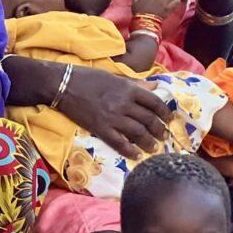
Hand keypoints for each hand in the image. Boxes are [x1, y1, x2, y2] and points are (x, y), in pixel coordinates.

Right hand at [57, 65, 180, 159]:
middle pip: (149, 119)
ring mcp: (112, 117)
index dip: (164, 112)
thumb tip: (156, 85)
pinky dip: (130, 150)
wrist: (64, 85)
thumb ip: (136, 84)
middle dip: (159, 130)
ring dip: (148, 142)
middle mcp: (124, 104)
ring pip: (137, 133)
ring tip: (154, 147)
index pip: (154, 102)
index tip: (168, 119)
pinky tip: (137, 155)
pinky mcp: (100, 128)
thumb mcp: (116, 77)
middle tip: (163, 136)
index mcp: (129, 89)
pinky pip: (119, 142)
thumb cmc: (89, 78)